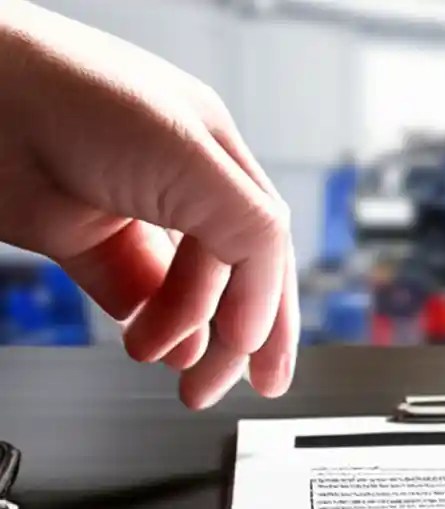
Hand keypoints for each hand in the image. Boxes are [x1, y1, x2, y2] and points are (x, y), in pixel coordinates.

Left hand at [0, 1, 296, 408]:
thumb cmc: (78, 96)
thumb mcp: (198, 165)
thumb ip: (249, 236)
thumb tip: (256, 320)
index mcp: (219, 160)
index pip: (267, 246)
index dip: (274, 307)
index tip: (266, 363)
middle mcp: (181, 186)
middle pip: (230, 276)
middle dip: (237, 337)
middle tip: (230, 384)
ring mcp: (128, 211)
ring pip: (180, 292)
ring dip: (185, 334)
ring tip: (173, 362)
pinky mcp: (80, 234)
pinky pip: (129, 292)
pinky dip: (146, 323)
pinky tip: (150, 344)